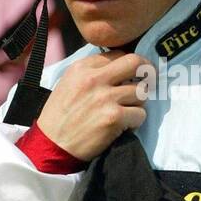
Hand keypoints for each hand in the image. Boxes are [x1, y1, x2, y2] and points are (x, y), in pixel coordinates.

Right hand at [35, 52, 152, 161]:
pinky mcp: (114, 117)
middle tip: (149, 81)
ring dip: (138, 103)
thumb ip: (90, 73)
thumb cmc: (59, 117)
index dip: (128, 65)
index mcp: (82, 68)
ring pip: (141, 92)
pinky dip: (135, 122)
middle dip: (147, 71)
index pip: (118, 54)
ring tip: (127, 112)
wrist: (51, 146)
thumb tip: (118, 67)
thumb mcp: (68, 84)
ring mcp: (105, 97)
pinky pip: (140, 114)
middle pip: (135, 62)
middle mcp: (94, 78)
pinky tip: (123, 127)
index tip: (132, 74)